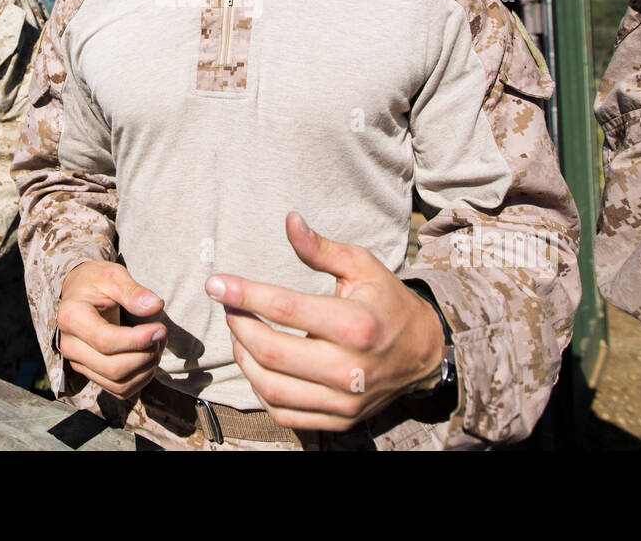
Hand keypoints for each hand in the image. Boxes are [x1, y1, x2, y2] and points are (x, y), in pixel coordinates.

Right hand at [57, 260, 166, 398]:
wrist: (80, 293)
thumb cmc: (96, 281)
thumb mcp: (113, 275)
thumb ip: (133, 291)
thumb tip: (155, 306)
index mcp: (72, 317)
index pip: (105, 341)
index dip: (137, 341)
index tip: (160, 329)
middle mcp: (70, 346)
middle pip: (113, 368)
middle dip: (146, 355)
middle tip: (161, 333)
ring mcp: (79, 363)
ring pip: (118, 383)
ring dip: (146, 368)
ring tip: (157, 344)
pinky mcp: (90, 374)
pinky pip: (120, 390)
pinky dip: (141, 379)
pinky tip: (149, 357)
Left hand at [207, 211, 444, 432]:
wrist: (424, 352)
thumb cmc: (387, 302)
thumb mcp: (361, 266)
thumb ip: (321, 249)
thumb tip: (289, 221)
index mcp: (356, 324)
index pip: (285, 309)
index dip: (244, 294)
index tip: (217, 284)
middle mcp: (350, 368)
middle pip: (271, 352)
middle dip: (239, 325)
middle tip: (229, 307)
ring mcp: (344, 399)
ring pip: (272, 386)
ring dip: (244, 358)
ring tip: (241, 333)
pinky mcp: (339, 419)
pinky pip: (284, 413)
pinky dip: (261, 389)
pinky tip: (258, 364)